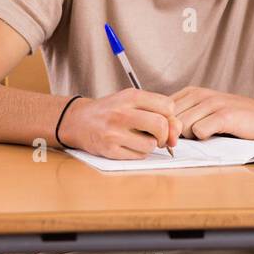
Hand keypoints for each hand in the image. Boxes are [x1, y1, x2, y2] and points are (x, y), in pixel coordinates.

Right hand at [59, 88, 180, 158]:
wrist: (78, 121)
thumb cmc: (110, 111)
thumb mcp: (131, 103)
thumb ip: (157, 113)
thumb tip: (174, 136)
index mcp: (130, 96)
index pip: (167, 106)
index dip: (169, 116)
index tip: (162, 120)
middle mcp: (121, 113)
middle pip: (161, 125)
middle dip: (164, 134)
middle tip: (156, 136)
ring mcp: (114, 132)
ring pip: (151, 145)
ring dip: (149, 145)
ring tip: (137, 139)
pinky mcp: (110, 150)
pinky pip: (138, 156)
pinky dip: (138, 153)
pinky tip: (127, 145)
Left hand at [169, 87, 253, 139]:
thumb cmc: (233, 117)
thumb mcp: (204, 110)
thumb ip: (183, 116)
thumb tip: (159, 132)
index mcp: (191, 92)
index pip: (162, 110)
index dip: (165, 127)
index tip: (174, 136)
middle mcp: (199, 94)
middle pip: (170, 120)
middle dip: (176, 135)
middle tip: (191, 140)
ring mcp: (212, 103)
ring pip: (182, 126)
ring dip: (191, 137)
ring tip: (206, 135)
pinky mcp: (224, 115)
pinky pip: (199, 131)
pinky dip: (204, 137)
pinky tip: (215, 134)